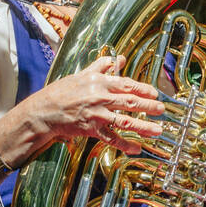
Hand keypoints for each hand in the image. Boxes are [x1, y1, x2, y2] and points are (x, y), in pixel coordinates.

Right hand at [23, 54, 165, 153]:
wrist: (43, 111)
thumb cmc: (62, 92)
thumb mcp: (83, 74)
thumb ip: (102, 66)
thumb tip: (118, 58)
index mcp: (99, 82)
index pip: (127, 84)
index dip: (143, 89)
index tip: (155, 92)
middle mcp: (100, 97)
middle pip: (130, 102)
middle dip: (149, 106)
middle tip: (162, 110)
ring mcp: (96, 114)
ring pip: (124, 121)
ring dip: (143, 126)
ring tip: (157, 130)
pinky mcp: (91, 129)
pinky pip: (111, 138)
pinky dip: (125, 144)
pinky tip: (137, 149)